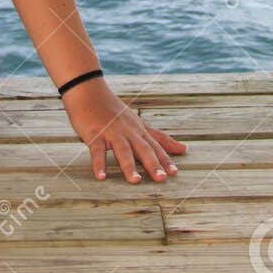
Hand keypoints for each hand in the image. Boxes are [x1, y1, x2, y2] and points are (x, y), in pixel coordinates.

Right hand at [61, 78, 185, 182]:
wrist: (88, 92)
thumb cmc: (113, 110)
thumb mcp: (139, 123)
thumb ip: (159, 138)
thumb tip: (184, 149)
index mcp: (139, 130)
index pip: (155, 146)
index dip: (165, 159)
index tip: (174, 173)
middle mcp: (128, 132)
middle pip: (143, 149)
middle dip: (153, 164)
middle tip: (162, 179)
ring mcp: (111, 133)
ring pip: (123, 150)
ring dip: (129, 165)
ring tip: (135, 181)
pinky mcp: (94, 134)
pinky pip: (97, 151)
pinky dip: (99, 164)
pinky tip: (101, 176)